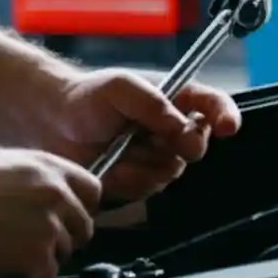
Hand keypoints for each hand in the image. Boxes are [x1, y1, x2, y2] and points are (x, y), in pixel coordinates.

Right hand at [0, 149, 100, 277]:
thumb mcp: (1, 168)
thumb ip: (33, 184)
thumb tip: (48, 205)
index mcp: (46, 166)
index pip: (92, 191)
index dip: (79, 209)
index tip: (66, 220)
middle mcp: (55, 192)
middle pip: (84, 227)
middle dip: (62, 240)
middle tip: (33, 246)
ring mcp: (47, 225)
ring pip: (64, 254)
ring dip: (40, 261)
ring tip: (8, 257)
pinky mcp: (34, 256)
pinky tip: (8, 274)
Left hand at [38, 69, 241, 203]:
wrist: (51, 124)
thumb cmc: (86, 97)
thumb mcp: (121, 87)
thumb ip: (153, 104)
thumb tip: (182, 126)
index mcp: (176, 100)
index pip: (214, 106)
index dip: (226, 117)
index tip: (226, 127)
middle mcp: (172, 130)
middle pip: (197, 146)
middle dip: (176, 146)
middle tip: (154, 138)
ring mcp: (156, 158)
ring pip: (171, 172)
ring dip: (143, 164)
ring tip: (117, 150)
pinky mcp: (138, 182)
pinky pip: (147, 190)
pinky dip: (127, 180)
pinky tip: (110, 166)